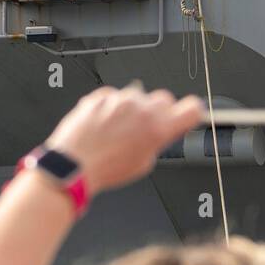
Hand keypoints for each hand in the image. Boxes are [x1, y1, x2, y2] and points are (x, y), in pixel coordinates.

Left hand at [44, 86, 202, 195]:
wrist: (72, 165)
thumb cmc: (105, 168)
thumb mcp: (143, 164)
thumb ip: (157, 141)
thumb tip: (162, 130)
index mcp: (158, 128)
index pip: (192, 108)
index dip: (191, 113)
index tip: (186, 117)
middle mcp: (142, 109)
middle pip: (165, 99)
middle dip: (160, 112)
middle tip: (146, 129)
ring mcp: (120, 99)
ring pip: (138, 97)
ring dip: (133, 109)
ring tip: (117, 131)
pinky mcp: (101, 95)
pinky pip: (114, 97)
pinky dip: (112, 108)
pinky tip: (104, 127)